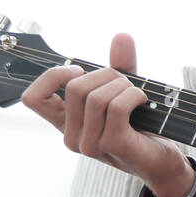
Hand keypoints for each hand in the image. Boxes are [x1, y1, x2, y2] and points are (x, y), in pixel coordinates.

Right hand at [21, 33, 193, 196]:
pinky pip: (116, 107)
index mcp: (65, 124)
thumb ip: (119, 66)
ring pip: (96, 97)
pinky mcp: (112, 145)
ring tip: (136, 94)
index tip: (78, 71)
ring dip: (123, 85)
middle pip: (74, 88)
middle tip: (125, 83)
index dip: (52, 76)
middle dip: (106, 74)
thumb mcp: (124, 92)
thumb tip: (121, 36)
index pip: (32, 98)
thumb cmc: (141, 127)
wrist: (163, 160)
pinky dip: (133, 95)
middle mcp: (72, 137)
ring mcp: (90, 144)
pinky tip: (143, 100)